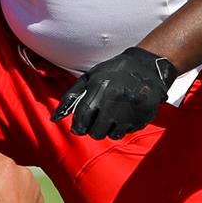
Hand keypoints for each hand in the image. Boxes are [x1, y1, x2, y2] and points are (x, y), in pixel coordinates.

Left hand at [53, 46, 174, 139]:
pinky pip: (126, 132)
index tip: (79, 127)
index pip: (83, 118)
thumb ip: (71, 96)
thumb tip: (55, 118)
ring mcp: (130, 111)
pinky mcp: (142, 118)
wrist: (147, 67)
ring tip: (112, 114)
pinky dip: (123, 127)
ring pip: (111, 135)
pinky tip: (125, 114)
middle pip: (96, 132)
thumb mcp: (90, 77)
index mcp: (100, 88)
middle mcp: (115, 101)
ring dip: (108, 129)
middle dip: (93, 129)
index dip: (78, 126)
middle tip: (97, 119)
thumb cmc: (113, 72)